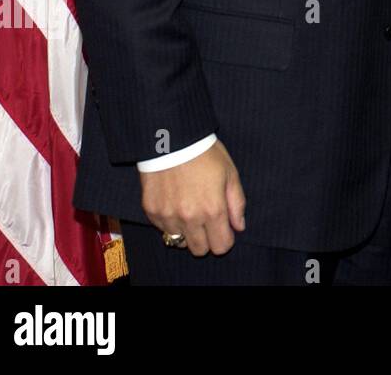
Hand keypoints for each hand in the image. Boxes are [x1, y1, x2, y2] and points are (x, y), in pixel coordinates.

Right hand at [139, 139, 245, 256]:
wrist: (172, 140)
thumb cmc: (205, 154)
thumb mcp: (230, 173)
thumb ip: (237, 203)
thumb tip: (239, 227)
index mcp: (213, 210)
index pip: (221, 246)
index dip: (225, 239)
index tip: (224, 229)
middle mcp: (190, 218)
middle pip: (200, 250)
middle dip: (207, 240)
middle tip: (207, 222)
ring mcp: (168, 217)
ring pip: (179, 243)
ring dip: (187, 233)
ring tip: (190, 212)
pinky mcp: (151, 212)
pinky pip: (163, 230)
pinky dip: (170, 223)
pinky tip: (175, 204)